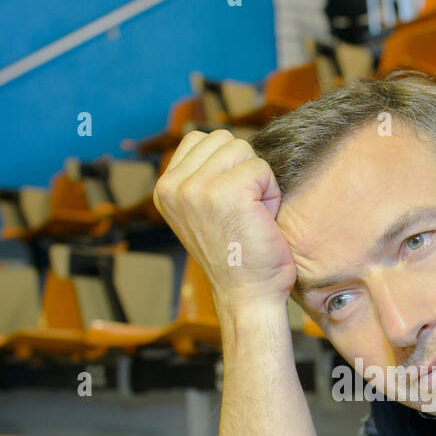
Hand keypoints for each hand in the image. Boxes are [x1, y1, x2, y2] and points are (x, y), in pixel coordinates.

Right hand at [152, 129, 296, 311]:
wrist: (248, 297)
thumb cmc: (237, 256)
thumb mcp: (203, 210)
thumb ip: (202, 176)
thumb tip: (223, 141)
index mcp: (164, 189)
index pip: (201, 139)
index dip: (228, 166)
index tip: (228, 206)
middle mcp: (173, 187)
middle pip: (225, 140)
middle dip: (244, 171)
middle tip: (243, 213)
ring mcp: (196, 189)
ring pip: (243, 149)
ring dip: (259, 182)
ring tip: (251, 216)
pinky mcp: (226, 193)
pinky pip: (262, 169)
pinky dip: (271, 194)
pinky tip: (261, 222)